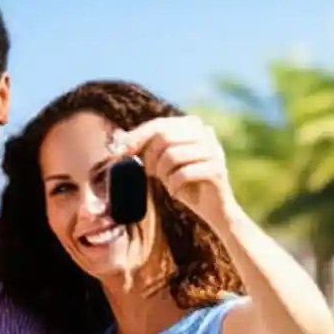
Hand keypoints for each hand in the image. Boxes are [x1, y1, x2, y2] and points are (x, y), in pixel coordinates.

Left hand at [117, 115, 232, 212]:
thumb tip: (117, 139)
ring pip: (173, 155)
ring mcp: (214, 150)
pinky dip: (174, 186)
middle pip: (165, 136)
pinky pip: (184, 174)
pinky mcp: (217, 170)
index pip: (159, 124)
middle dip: (150, 157)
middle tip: (150, 173)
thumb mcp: (162, 163)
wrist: (213, 208)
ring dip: (163, 173)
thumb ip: (145, 149)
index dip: (137, 137)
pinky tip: (176, 193)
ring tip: (167, 182)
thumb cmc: (184, 183)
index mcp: (193, 125)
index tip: (118, 151)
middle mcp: (206, 132)